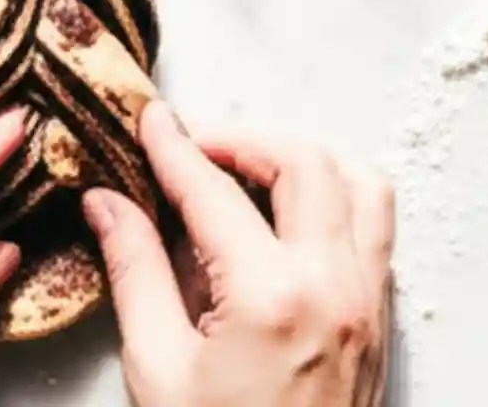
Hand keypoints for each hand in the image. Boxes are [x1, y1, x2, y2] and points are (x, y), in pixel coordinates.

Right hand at [83, 102, 395, 406]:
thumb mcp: (157, 366)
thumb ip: (134, 269)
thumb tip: (108, 203)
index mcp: (273, 297)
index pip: (216, 191)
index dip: (175, 147)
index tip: (151, 120)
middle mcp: (335, 287)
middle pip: (304, 163)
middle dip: (241, 139)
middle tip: (191, 146)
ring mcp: (367, 303)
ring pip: (360, 186)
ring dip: (302, 162)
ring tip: (246, 173)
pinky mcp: (379, 321)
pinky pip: (375, 229)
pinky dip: (334, 200)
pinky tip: (285, 220)